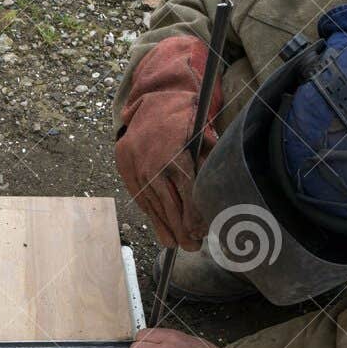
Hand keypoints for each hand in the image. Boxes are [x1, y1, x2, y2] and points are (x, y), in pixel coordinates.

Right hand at [115, 36, 222, 249]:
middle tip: (193, 246)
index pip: (188, 197)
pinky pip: (140, 198)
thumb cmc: (185, 120)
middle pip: (170, 208)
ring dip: (166, 227)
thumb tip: (220, 197)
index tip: (202, 232)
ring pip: (153, 206)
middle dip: (182, 231)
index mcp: (176, 159)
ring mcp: (136, 169)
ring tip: (177, 244)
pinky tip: (161, 228)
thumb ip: (210, 166)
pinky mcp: (125, 169)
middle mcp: (153, 167)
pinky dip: (151, 214)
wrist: (153, 101)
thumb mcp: (205, 139)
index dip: (195, 218)